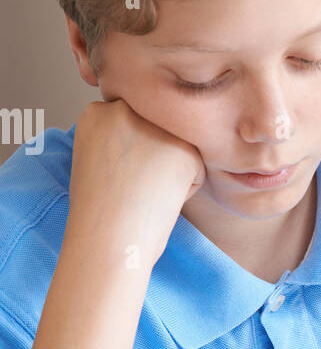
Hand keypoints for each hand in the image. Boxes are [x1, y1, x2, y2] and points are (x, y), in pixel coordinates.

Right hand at [67, 99, 205, 264]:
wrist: (107, 239)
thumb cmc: (100, 212)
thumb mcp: (95, 158)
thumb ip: (117, 136)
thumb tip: (148, 136)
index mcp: (97, 112)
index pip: (130, 123)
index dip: (128, 154)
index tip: (115, 176)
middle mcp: (125, 110)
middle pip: (156, 129)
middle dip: (152, 155)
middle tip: (132, 185)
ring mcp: (156, 126)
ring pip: (177, 146)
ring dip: (170, 169)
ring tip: (145, 192)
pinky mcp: (185, 148)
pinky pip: (196, 168)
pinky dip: (186, 188)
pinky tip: (161, 200)